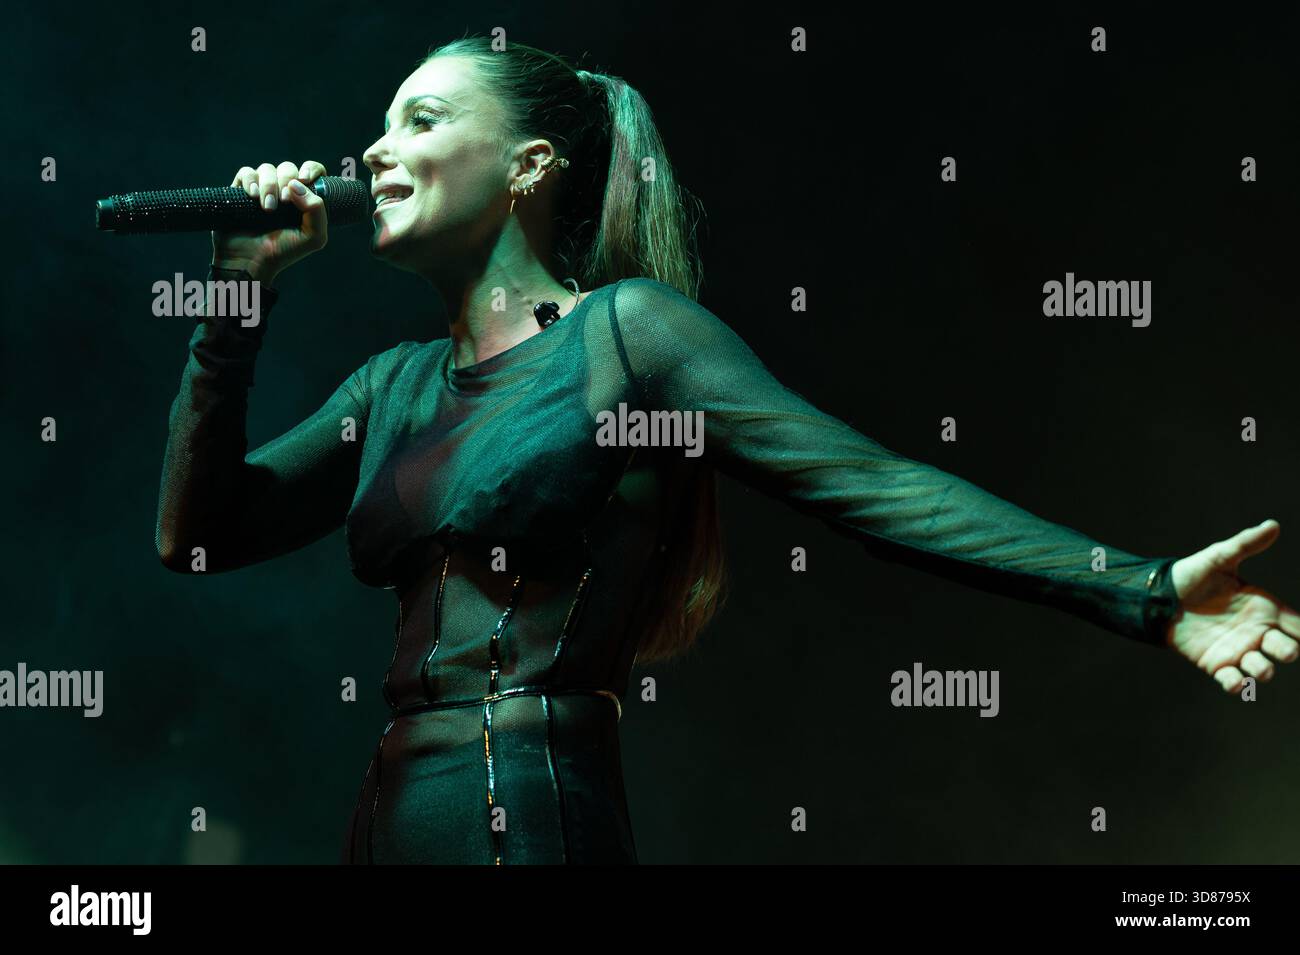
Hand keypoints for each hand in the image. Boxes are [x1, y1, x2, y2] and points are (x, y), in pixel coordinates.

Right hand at [211, 160, 329, 283]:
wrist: (251, 261)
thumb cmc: (284, 252)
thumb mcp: (314, 237)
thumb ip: (317, 210)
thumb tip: (297, 185)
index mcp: (303, 200)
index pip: (313, 171)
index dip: (311, 169)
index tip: (305, 179)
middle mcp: (284, 192)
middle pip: (288, 168)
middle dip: (287, 181)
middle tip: (283, 203)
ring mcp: (262, 190)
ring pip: (267, 168)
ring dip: (269, 186)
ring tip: (267, 209)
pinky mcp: (241, 190)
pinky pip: (246, 172)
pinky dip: (251, 181)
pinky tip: (253, 197)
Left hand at [1167, 519, 1298, 692]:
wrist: (1158, 596)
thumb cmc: (1192, 576)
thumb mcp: (1219, 558)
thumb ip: (1245, 545)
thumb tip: (1272, 525)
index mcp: (1264, 608)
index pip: (1298, 624)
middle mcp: (1255, 632)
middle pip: (1286, 649)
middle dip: (1288, 651)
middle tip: (1283, 648)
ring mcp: (1236, 649)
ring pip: (1261, 668)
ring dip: (1263, 670)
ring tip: (1257, 667)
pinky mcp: (1215, 663)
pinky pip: (1231, 680)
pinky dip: (1235, 685)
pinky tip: (1233, 683)